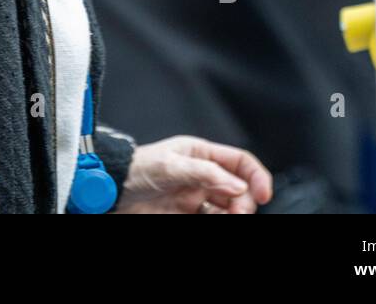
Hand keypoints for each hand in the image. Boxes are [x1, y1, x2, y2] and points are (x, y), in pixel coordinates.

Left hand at [113, 135, 272, 213]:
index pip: (240, 162)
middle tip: (237, 212)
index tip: (264, 194)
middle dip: (245, 201)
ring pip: (229, 207)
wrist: (111, 190)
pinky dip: (220, 221)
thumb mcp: (170, 166)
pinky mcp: (188, 214)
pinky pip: (213, 218)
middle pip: (240, 189)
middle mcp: (203, 174)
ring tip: (228, 218)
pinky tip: (217, 220)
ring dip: (234, 214)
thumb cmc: (135, 168)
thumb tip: (237, 184)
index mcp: (201, 154)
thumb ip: (204, 173)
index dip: (256, 176)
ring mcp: (196, 196)